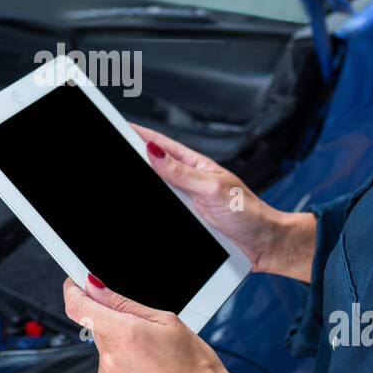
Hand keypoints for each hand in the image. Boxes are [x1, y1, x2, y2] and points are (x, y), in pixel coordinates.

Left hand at [63, 275, 239, 372]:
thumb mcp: (166, 321)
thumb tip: (95, 288)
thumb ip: (123, 303)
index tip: (77, 287)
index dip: (73, 292)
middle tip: (144, 336)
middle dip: (114, 326)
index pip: (77, 307)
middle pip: (96, 329)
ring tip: (150, 363)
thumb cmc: (194, 366)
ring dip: (119, 351)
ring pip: (103, 353)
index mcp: (124, 335)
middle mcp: (110, 361)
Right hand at [130, 122, 317, 281]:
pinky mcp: (186, 222)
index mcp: (195, 165)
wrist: (265, 245)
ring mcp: (186, 202)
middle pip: (151, 167)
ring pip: (153, 190)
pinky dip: (147, 211)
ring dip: (138, 186)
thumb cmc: (250, 214)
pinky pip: (161, 212)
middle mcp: (187, 181)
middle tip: (107, 153)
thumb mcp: (213, 189)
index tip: (114, 126)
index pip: (159, 143)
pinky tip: (133, 214)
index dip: (136, 134)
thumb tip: (154, 152)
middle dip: (130, 160)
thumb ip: (182, 172)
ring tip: (117, 179)